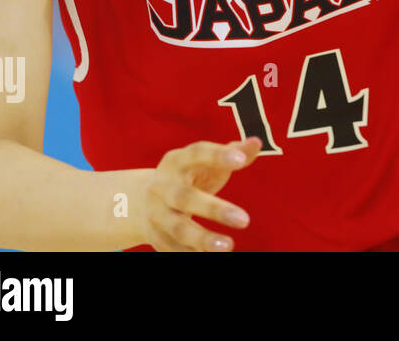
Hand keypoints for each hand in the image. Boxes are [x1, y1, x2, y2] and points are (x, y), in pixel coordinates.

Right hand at [136, 137, 262, 250]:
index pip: (196, 154)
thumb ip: (234, 151)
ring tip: (229, 246)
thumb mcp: (206, 160)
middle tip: (245, 221)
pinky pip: (172, 249)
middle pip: (184, 198)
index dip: (217, 155)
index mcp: (176, 161)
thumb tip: (257, 142)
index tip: (242, 160)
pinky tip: (213, 256)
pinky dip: (190, 253)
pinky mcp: (155, 236)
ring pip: (177, 229)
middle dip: (214, 209)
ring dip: (202, 239)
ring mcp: (156, 213)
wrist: (142, 199)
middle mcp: (162, 187)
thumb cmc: (189, 174)